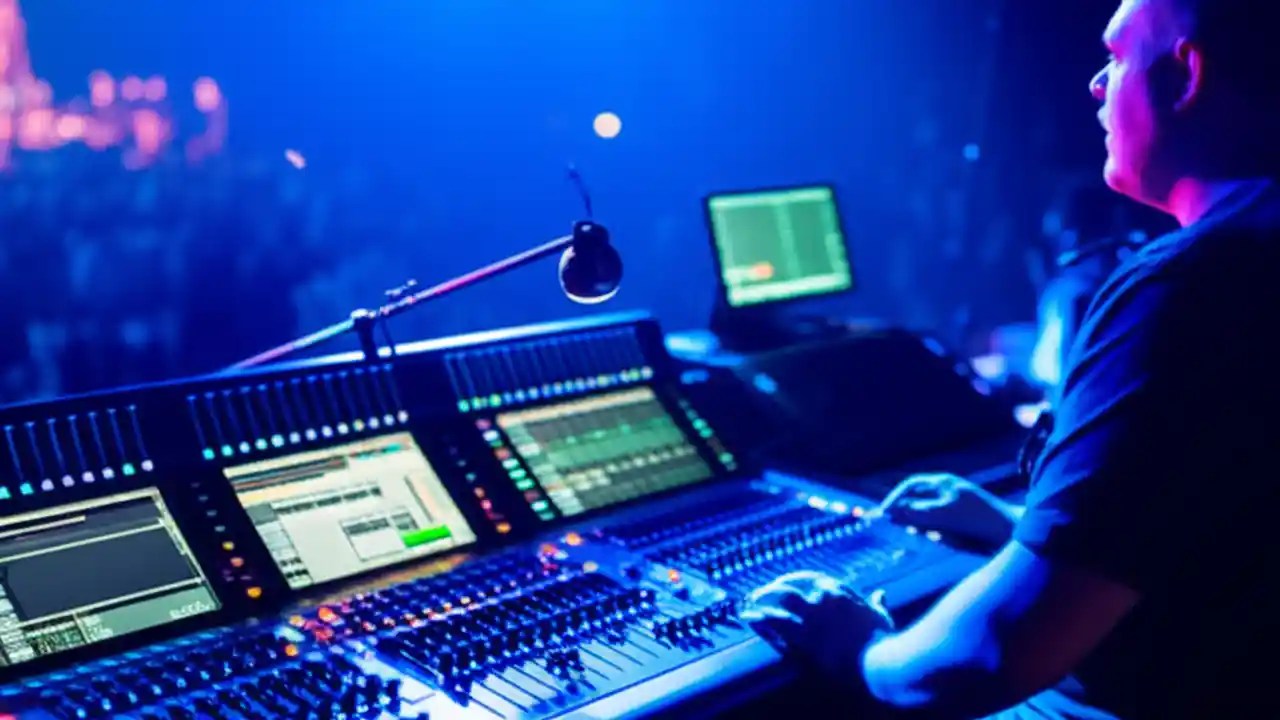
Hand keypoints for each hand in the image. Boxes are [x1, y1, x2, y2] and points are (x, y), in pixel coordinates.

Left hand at [739, 571, 892, 684]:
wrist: (879, 661)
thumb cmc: (884, 641)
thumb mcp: (881, 618)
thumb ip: (877, 604)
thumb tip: (881, 594)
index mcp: (841, 593)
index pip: (811, 579)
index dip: (795, 581)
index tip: (785, 583)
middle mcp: (823, 598)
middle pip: (791, 586)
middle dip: (774, 588)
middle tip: (761, 592)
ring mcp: (812, 616)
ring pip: (780, 600)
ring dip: (762, 599)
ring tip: (748, 602)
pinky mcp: (804, 636)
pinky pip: (775, 622)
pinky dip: (759, 617)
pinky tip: (748, 616)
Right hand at [874, 473, 1021, 548]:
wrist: (1013, 532)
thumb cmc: (979, 520)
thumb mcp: (943, 516)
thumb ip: (916, 513)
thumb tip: (892, 512)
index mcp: (942, 482)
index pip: (909, 486)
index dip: (895, 499)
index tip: (884, 515)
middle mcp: (947, 489)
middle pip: (917, 501)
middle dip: (912, 516)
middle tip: (909, 531)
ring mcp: (956, 503)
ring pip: (928, 516)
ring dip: (927, 527)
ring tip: (935, 536)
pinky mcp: (963, 519)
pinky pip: (942, 526)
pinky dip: (940, 533)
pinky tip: (948, 540)